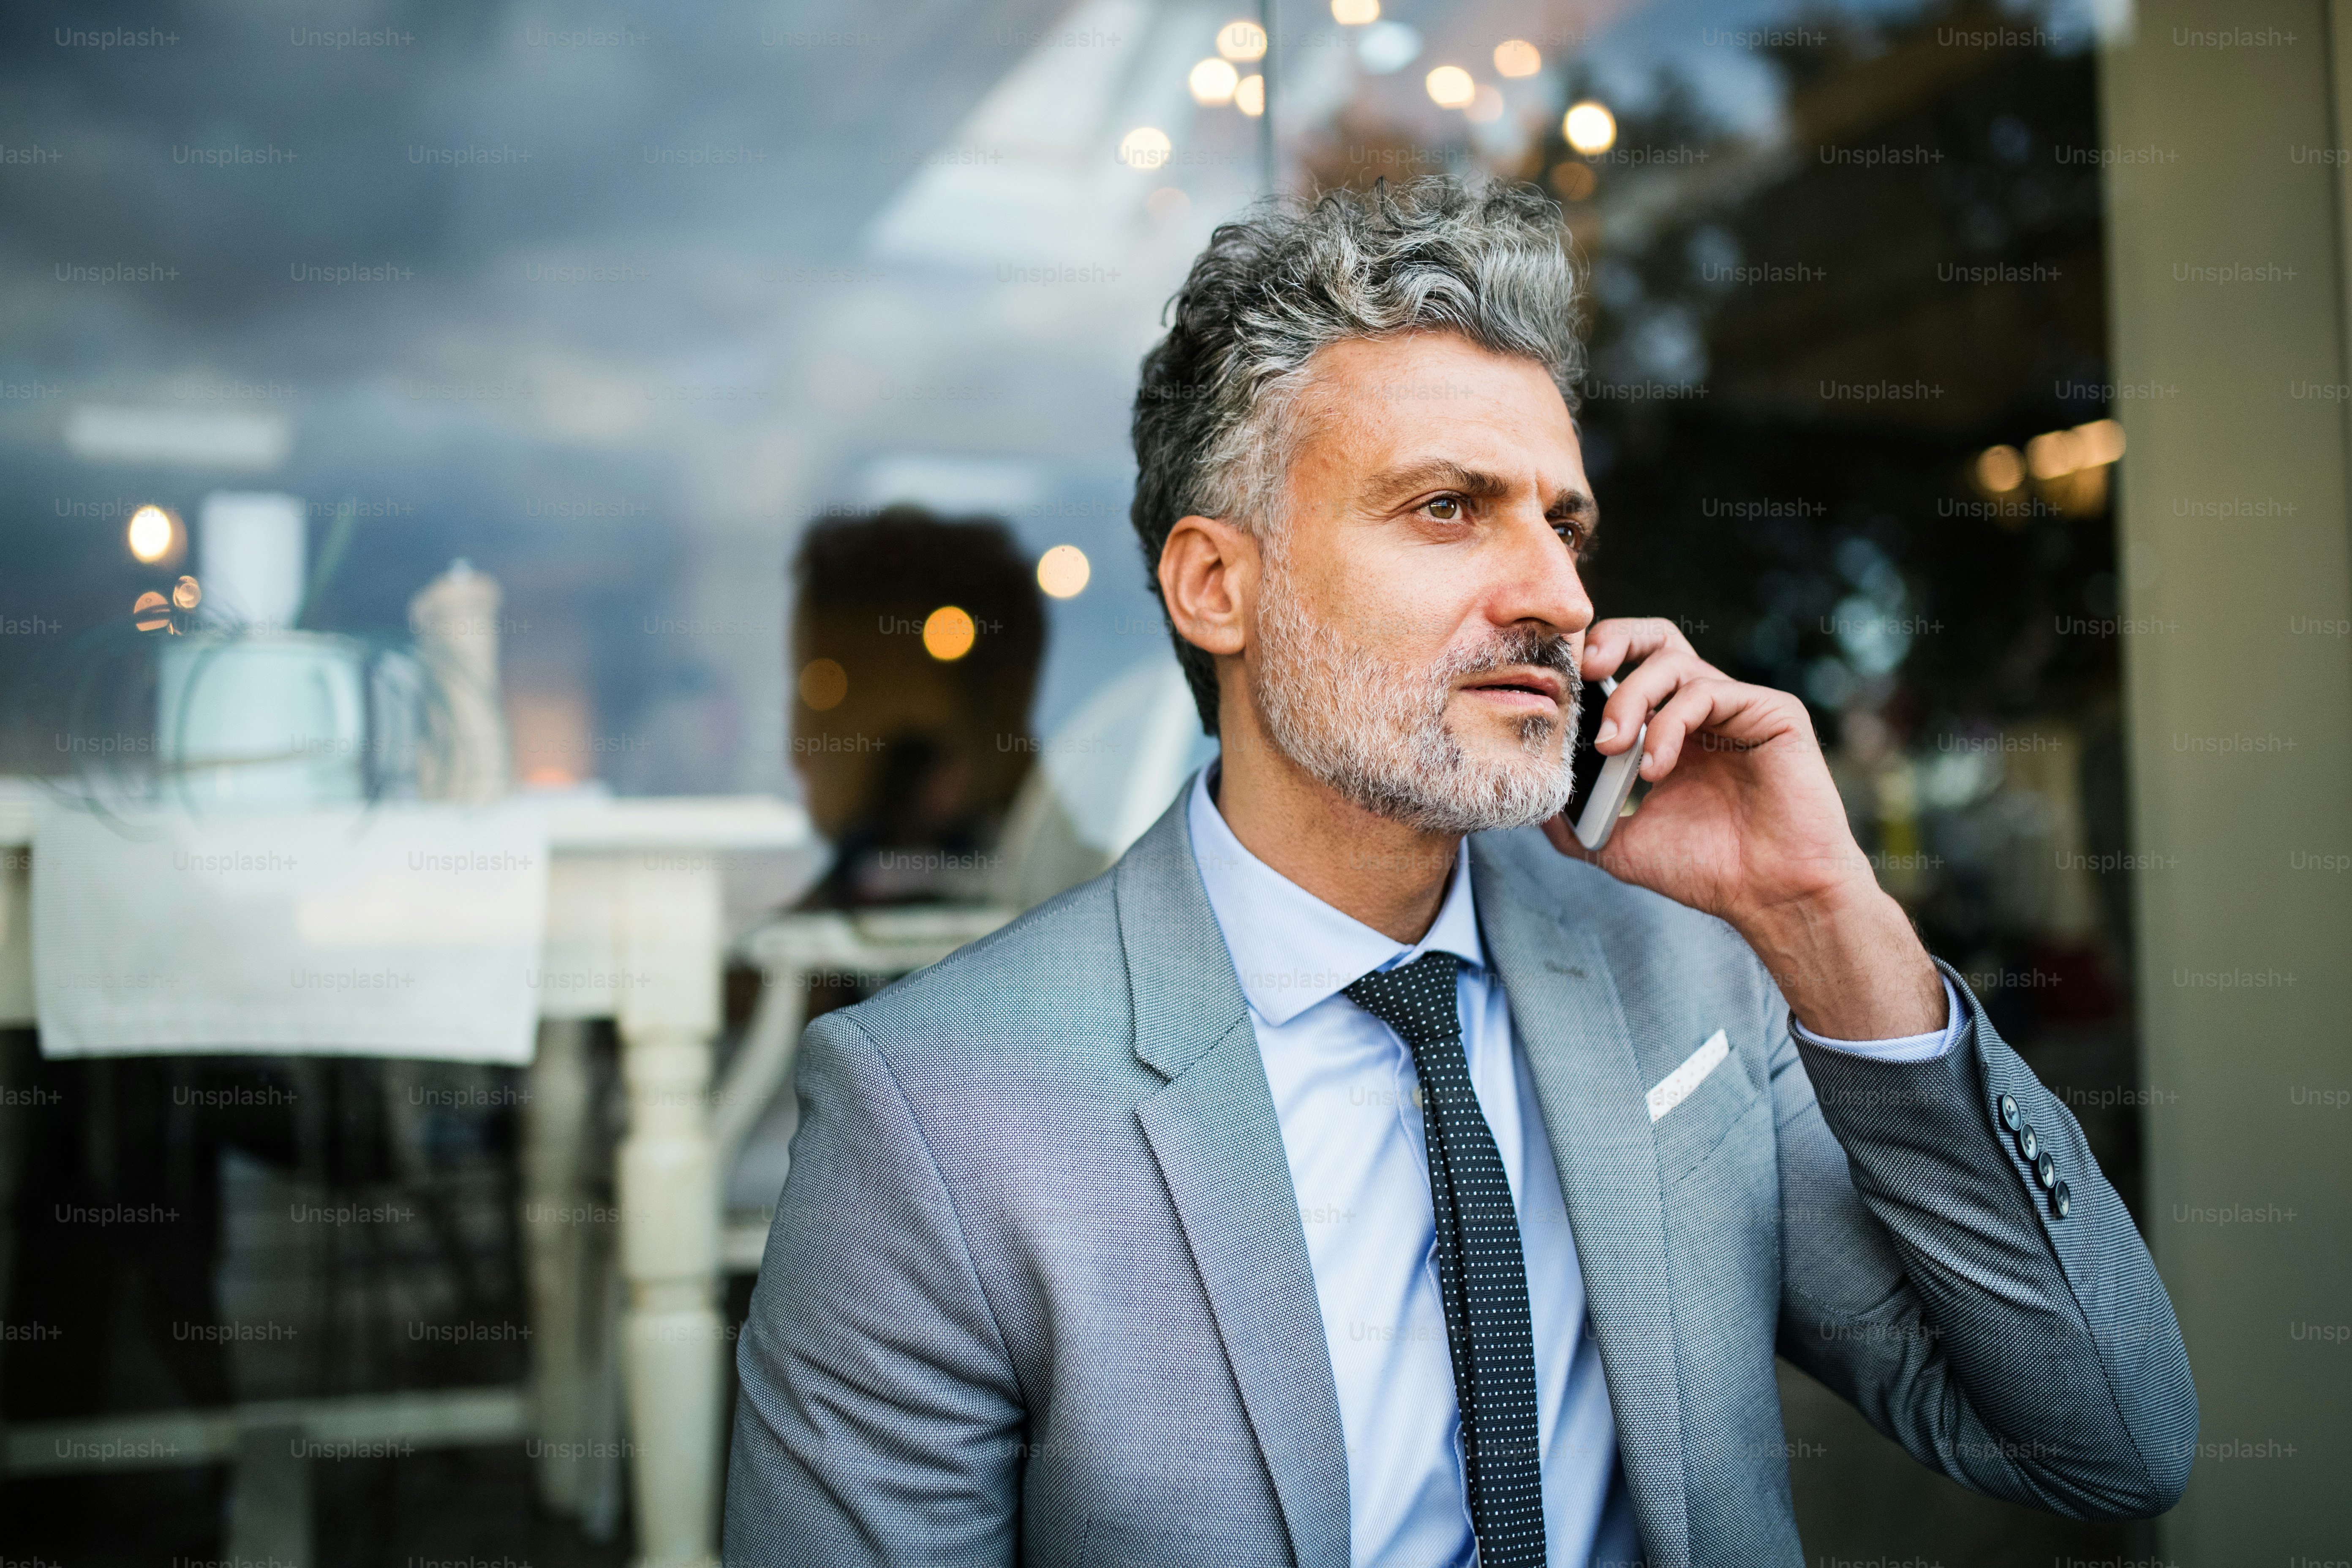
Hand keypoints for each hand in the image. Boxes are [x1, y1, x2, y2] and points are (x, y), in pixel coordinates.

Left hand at [1540, 617, 1944, 1038]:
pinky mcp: (1772, 711)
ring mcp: (1739, 707)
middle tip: (1584, 674)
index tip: (1557, 692)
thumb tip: (1532, 803)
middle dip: (1613, 642)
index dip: (1592, 667)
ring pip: (1675, 662)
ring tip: (1613, 747)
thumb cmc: (1706, 871)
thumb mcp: (1619, 845)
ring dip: (1631, 698)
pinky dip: (1669, 724)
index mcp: (1671, 729)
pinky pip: (1708, 692)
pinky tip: (1656, 768)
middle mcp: (1704, 710)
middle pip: (1655, 640)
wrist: (1770, 898)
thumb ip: (1576, 821)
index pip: (1628, 669)